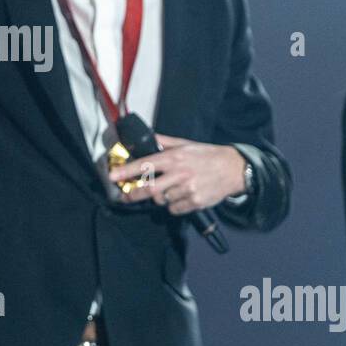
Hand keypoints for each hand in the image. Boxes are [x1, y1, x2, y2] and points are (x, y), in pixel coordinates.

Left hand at [107, 134, 247, 214]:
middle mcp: (179, 173)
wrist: (233, 169)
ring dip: (161, 198)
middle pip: (149, 189)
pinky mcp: (195, 202)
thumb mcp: (185, 144)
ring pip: (162, 200)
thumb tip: (148, 136)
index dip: (126, 172)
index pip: (145, 165)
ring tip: (170, 189)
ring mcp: (188, 189)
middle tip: (126, 196)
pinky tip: (182, 196)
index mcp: (174, 158)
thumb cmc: (207, 156)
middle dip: (134, 195)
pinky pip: (175, 209)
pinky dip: (174, 205)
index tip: (112, 176)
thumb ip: (164, 141)